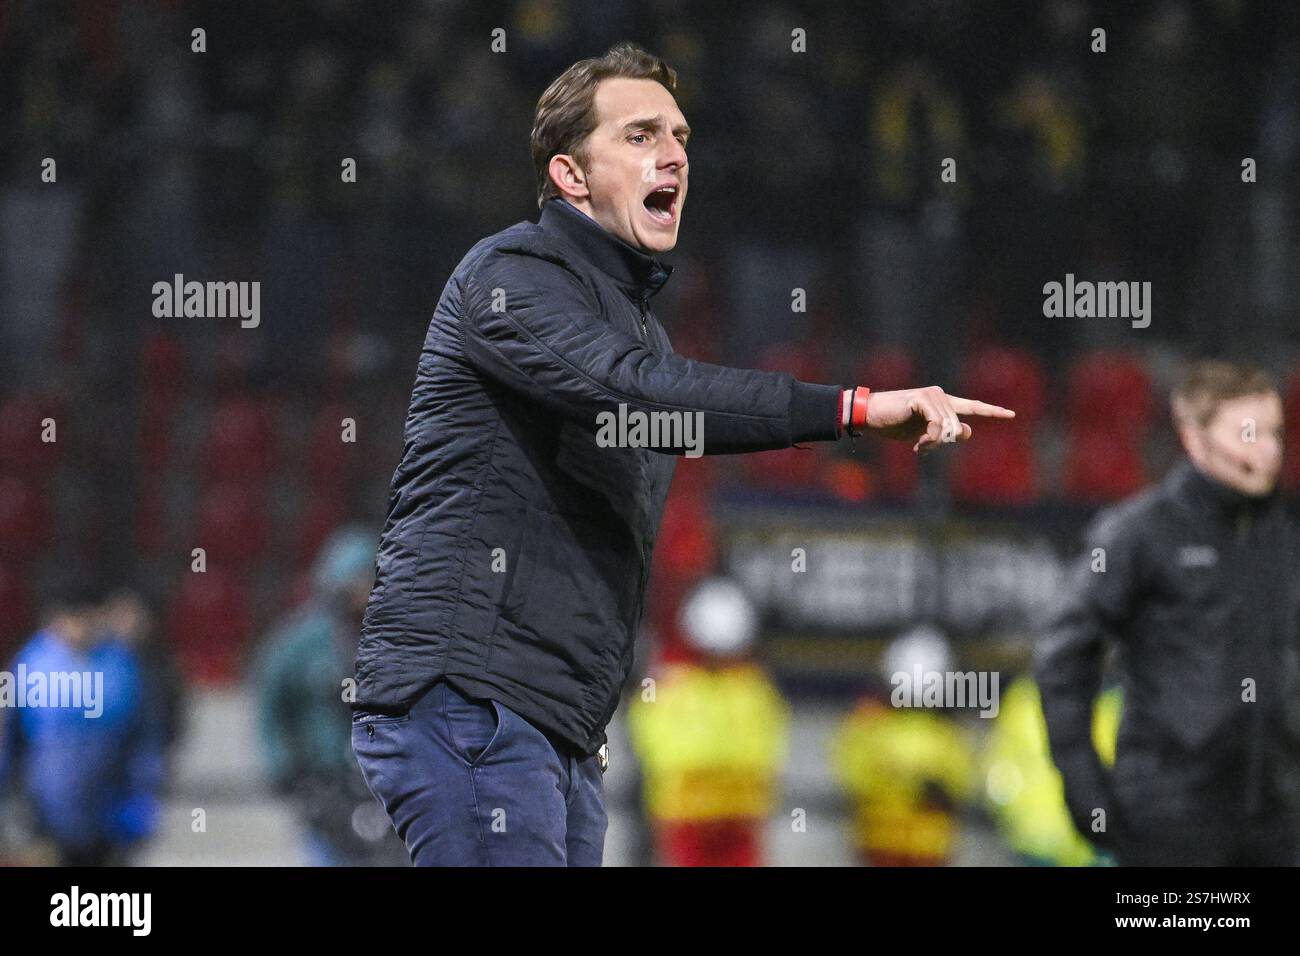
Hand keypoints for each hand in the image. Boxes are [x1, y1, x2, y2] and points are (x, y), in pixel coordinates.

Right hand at [864, 386, 1014, 452]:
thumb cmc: (895, 424)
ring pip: (948, 428)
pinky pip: (937, 426)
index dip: (991, 411)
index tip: (1011, 414)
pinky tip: (919, 445)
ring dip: (934, 444)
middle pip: (958, 427)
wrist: (872, 415)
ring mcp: (932, 396)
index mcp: (943, 403)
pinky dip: (930, 440)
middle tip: (924, 448)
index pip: (972, 407)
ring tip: (920, 447)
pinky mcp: (922, 399)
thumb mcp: (924, 433)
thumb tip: (967, 431)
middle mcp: (941, 396)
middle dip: (943, 444)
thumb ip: (946, 434)